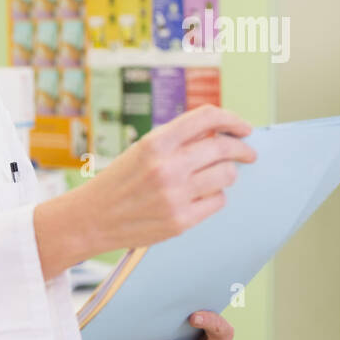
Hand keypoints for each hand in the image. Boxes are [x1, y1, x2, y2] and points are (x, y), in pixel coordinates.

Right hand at [34, 105, 257, 279]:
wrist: (90, 219)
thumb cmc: (118, 182)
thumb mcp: (141, 150)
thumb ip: (176, 140)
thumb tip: (220, 130)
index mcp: (154, 143)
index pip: (206, 118)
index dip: (232, 119)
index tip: (243, 127)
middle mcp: (166, 167)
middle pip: (224, 147)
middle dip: (243, 149)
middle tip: (248, 154)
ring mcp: (175, 196)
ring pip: (227, 176)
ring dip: (227, 174)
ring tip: (215, 177)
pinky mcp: (181, 221)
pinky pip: (218, 201)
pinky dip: (214, 196)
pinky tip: (200, 197)